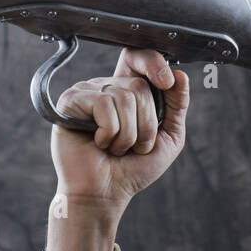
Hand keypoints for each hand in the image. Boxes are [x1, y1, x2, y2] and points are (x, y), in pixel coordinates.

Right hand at [50, 47, 190, 212]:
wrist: (106, 193)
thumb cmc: (133, 168)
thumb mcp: (168, 137)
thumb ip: (176, 105)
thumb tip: (180, 74)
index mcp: (128, 89)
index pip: (139, 57)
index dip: (154, 62)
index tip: (167, 82)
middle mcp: (106, 85)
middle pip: (139, 85)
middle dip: (146, 124)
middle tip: (134, 146)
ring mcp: (87, 91)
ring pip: (124, 97)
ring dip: (128, 134)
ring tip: (116, 148)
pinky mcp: (71, 101)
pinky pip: (103, 105)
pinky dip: (110, 132)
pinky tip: (98, 143)